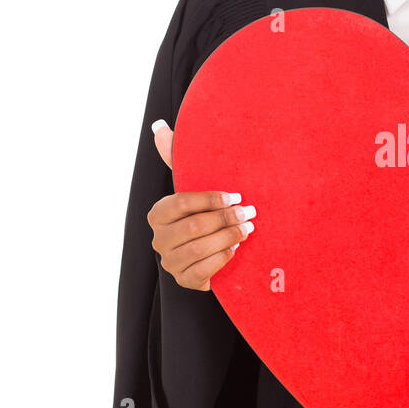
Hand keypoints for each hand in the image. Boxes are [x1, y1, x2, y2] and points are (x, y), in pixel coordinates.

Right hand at [146, 119, 255, 290]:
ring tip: (248, 228)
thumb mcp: (197, 188)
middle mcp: (159, 239)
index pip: (181, 203)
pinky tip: (237, 249)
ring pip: (199, 249)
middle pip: (193, 226)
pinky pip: (203, 271)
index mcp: (158, 213)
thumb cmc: (207, 213)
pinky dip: (223, 258)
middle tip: (250, 212)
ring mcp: (170, 262)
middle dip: (226, 218)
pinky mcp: (185, 281)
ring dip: (228, 237)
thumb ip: (178, 159)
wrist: (215, 251)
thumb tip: (159, 126)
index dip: (211, 199)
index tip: (236, 195)